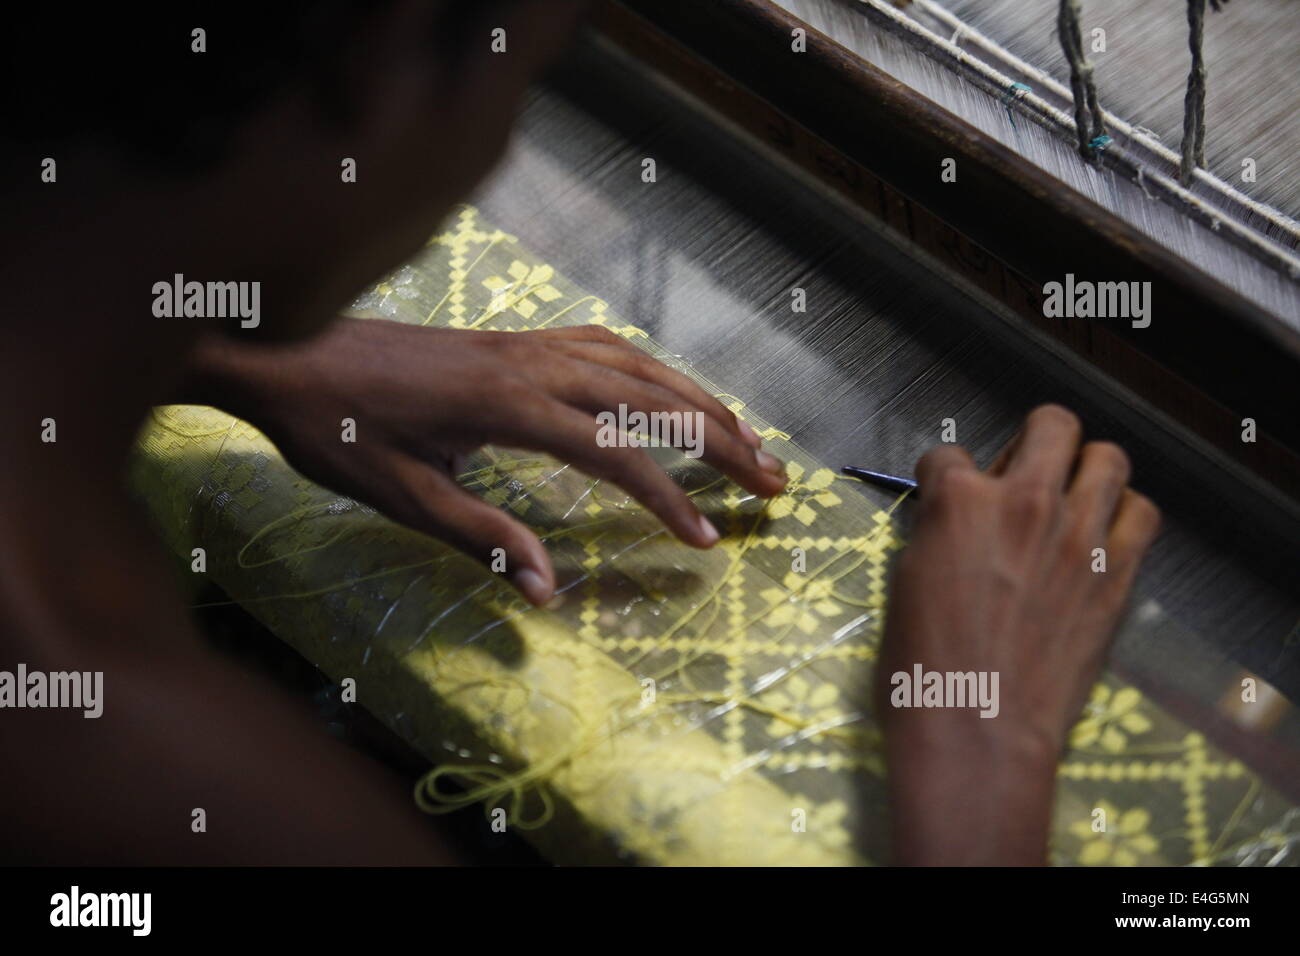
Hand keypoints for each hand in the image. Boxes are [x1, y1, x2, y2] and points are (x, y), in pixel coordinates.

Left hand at [185, 318, 786, 605]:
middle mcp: (532, 365)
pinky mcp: (515, 337)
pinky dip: (653, 368)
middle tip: (775, 481)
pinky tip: (672, 389)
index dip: (669, 499)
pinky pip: (605, 344)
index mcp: (507, 408)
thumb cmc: (335, 431)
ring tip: (750, 438)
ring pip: (638, 365)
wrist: (285, 350)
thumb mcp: (402, 496)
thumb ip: (482, 538)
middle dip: (721, 441)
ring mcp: (527, 343)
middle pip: (650, 399)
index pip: (616, 454)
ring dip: (700, 400)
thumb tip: (546, 591)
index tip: (709, 540)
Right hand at [877, 404, 1160, 863]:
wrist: (977, 732)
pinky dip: (1123, 514)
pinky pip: (1141, 514)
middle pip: (1051, 426)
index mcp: (958, 504)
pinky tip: (1101, 536)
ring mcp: (1079, 537)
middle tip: (1019, 476)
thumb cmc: (920, 672)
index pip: (947, 455)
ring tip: (1069, 498)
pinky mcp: (1116, 575)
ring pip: (1108, 459)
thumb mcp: (904, 585)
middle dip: (1031, 441)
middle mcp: (1024, 503)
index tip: (944, 494)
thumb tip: (951, 525)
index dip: (941, 475)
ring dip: (1085, 469)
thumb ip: (935, 536)